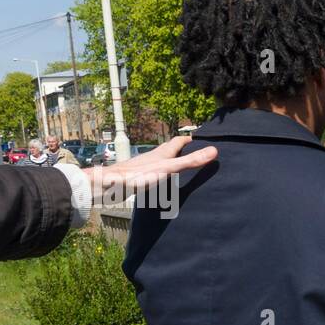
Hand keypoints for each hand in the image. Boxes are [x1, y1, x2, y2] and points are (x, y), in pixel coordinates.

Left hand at [84, 136, 216, 201]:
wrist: (111, 185)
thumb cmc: (139, 175)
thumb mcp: (169, 168)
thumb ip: (190, 161)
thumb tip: (214, 151)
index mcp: (163, 152)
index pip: (179, 141)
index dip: (191, 139)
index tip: (202, 140)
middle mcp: (154, 157)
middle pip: (171, 149)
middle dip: (183, 149)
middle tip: (195, 152)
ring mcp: (146, 166)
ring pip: (163, 161)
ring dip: (173, 161)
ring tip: (183, 167)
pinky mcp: (140, 177)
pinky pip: (156, 172)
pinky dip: (164, 174)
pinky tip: (164, 182)